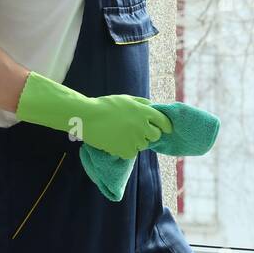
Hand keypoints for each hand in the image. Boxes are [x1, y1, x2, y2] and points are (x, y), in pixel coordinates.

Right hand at [15, 71, 167, 158]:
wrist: (87, 117)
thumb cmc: (105, 106)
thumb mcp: (126, 99)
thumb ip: (142, 103)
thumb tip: (153, 107)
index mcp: (144, 111)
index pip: (164, 121)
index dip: (165, 126)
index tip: (165, 129)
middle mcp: (143, 125)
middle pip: (155, 135)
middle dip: (150, 135)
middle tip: (138, 133)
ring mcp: (135, 139)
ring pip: (142, 145)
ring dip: (135, 142)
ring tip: (121, 135)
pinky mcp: (126, 150)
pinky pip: (131, 153)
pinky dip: (125, 150)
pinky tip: (115, 142)